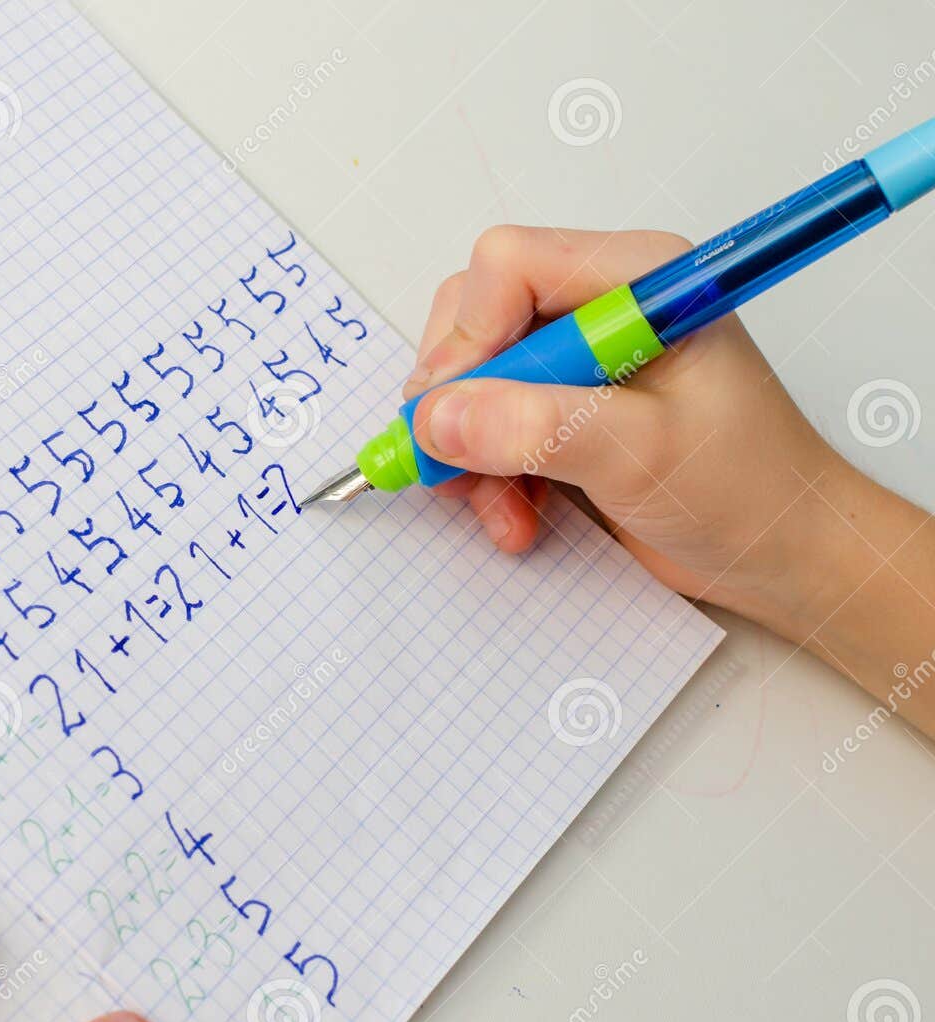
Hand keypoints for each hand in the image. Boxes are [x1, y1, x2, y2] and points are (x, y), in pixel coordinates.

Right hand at [406, 226, 934, 732]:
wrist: (782, 555)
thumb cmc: (747, 491)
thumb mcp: (639, 456)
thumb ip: (537, 429)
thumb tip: (438, 418)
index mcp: (637, 279)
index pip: (510, 265)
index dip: (471, 335)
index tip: (460, 413)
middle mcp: (601, 306)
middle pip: (474, 315)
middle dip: (459, 399)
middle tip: (458, 463)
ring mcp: (578, 359)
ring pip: (469, 376)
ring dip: (468, 451)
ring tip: (500, 509)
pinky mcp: (563, 408)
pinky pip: (484, 422)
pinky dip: (484, 474)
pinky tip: (515, 516)